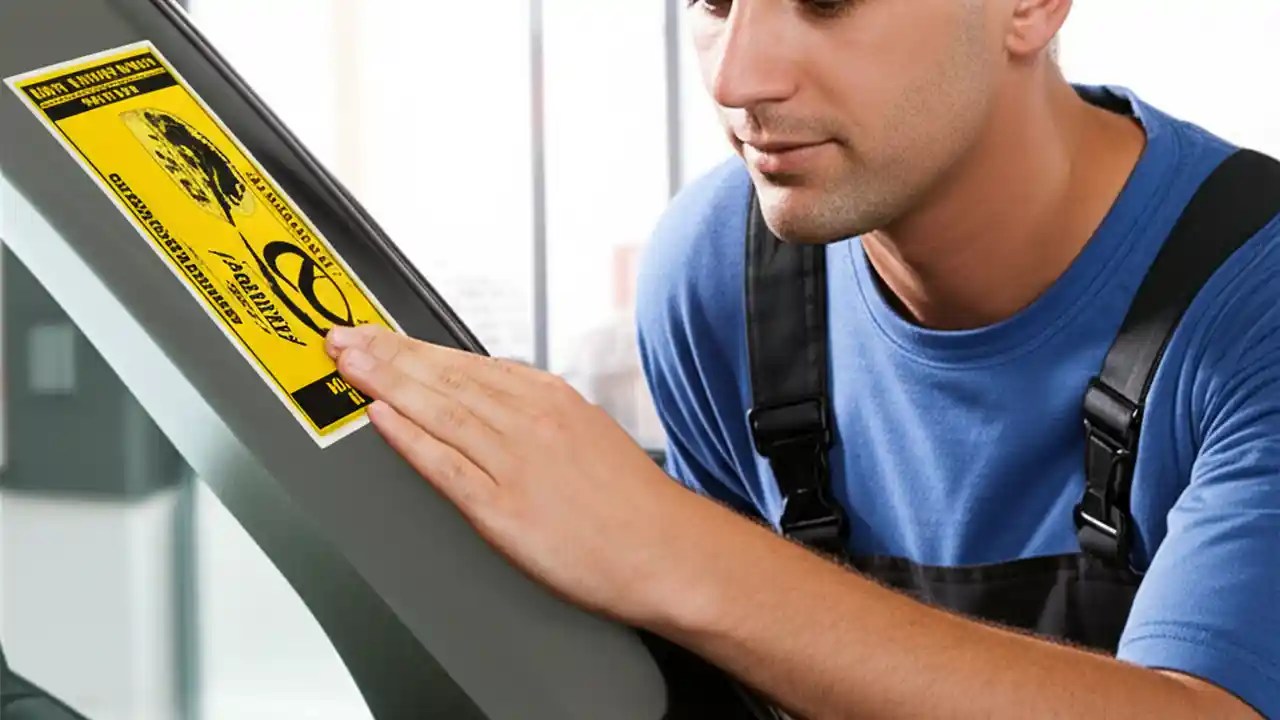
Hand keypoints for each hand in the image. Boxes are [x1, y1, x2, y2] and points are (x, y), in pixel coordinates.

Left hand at [325, 325, 736, 626]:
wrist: (668, 551)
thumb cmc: (632, 502)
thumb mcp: (587, 432)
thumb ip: (538, 413)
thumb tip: (491, 399)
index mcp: (548, 397)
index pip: (466, 363)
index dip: (413, 348)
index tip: (379, 336)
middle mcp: (529, 419)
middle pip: (442, 378)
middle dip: (386, 354)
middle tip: (342, 339)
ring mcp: (514, 462)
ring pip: (437, 410)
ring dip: (385, 382)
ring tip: (347, 365)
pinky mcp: (503, 509)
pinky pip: (445, 466)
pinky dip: (409, 438)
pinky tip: (381, 418)